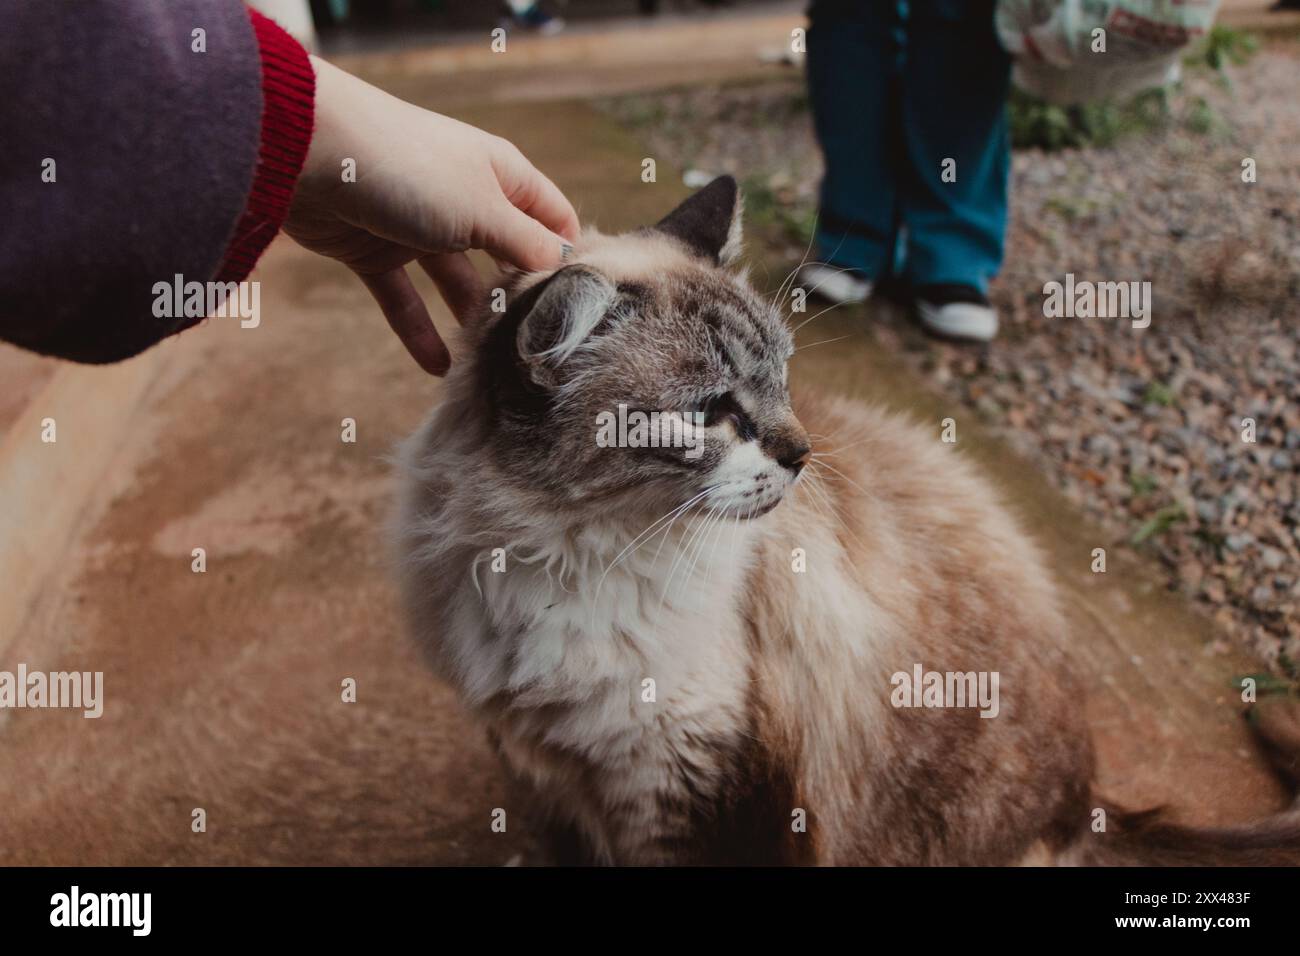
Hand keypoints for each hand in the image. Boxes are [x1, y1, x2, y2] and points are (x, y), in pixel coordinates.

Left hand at [284, 56, 579, 373]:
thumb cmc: (410, 168)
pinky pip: (406, 299)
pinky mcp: (375, 251)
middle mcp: (465, 199)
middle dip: (519, 296)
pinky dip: (420, 332)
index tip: (582, 304)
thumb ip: (526, 244)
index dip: (568, 257)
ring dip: (471, 320)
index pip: (551, 218)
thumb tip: (563, 267)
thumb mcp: (483, 209)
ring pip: (456, 282)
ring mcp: (419, 226)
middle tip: (536, 346)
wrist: (309, 151)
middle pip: (505, 255)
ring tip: (490, 361)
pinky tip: (439, 369)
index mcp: (500, 175)